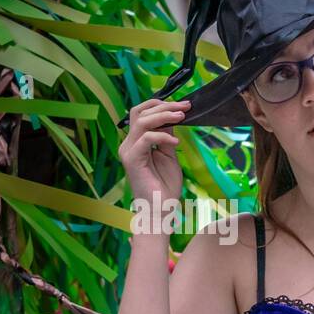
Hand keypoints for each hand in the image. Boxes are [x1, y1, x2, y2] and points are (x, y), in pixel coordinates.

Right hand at [119, 98, 189, 226]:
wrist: (160, 209)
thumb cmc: (165, 186)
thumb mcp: (170, 155)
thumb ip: (167, 136)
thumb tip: (173, 117)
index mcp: (136, 141)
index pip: (142, 113)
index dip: (161, 104)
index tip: (183, 105)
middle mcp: (128, 143)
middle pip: (140, 112)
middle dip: (164, 106)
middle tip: (185, 106)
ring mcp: (128, 150)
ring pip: (141, 121)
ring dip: (163, 116)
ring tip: (182, 116)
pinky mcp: (132, 159)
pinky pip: (146, 139)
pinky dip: (163, 136)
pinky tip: (176, 142)